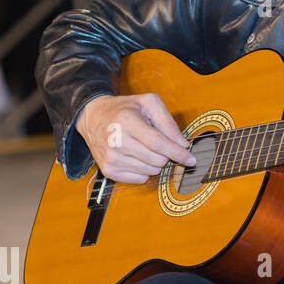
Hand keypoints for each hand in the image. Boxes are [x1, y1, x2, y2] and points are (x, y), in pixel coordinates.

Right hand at [77, 93, 195, 183]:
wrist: (93, 117)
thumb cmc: (125, 109)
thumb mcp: (148, 103)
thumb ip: (168, 122)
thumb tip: (183, 144)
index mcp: (127, 122)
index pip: (158, 144)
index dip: (178, 153)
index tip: (191, 159)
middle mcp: (117, 142)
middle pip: (157, 159)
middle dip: (166, 154)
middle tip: (159, 144)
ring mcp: (111, 159)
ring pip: (150, 171)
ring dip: (155, 162)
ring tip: (144, 147)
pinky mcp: (108, 171)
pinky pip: (140, 179)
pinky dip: (144, 171)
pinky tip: (136, 156)